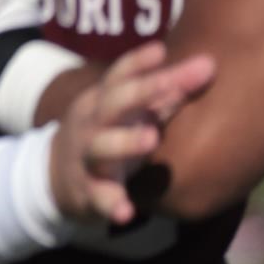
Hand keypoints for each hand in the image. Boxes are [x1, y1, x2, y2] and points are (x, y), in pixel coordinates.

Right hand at [47, 41, 217, 224]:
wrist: (53, 177)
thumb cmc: (108, 134)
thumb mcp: (129, 112)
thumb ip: (166, 92)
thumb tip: (209, 65)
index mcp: (103, 100)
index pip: (119, 76)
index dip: (138, 63)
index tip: (162, 50)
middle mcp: (91, 123)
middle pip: (112, 103)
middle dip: (140, 93)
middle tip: (171, 85)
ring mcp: (86, 157)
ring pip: (102, 147)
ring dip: (125, 141)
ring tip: (150, 139)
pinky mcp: (87, 191)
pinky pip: (99, 197)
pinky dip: (111, 204)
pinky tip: (126, 212)